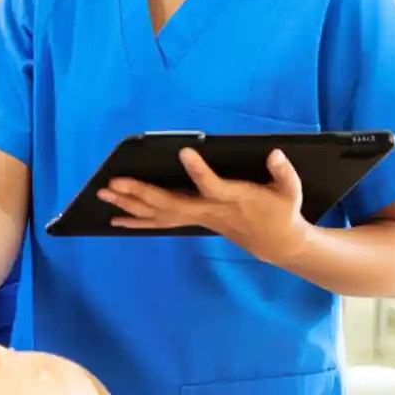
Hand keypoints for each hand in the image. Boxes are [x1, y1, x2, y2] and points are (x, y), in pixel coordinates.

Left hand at [97, 148, 311, 264]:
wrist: (276, 243)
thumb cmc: (281, 211)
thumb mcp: (291, 191)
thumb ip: (283, 172)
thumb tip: (275, 153)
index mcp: (231, 198)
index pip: (212, 185)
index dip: (199, 171)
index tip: (184, 151)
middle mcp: (208, 210)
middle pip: (169, 203)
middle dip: (140, 192)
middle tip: (114, 181)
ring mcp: (196, 217)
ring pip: (158, 213)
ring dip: (129, 204)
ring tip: (104, 194)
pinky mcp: (191, 220)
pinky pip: (158, 222)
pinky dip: (135, 219)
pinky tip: (115, 217)